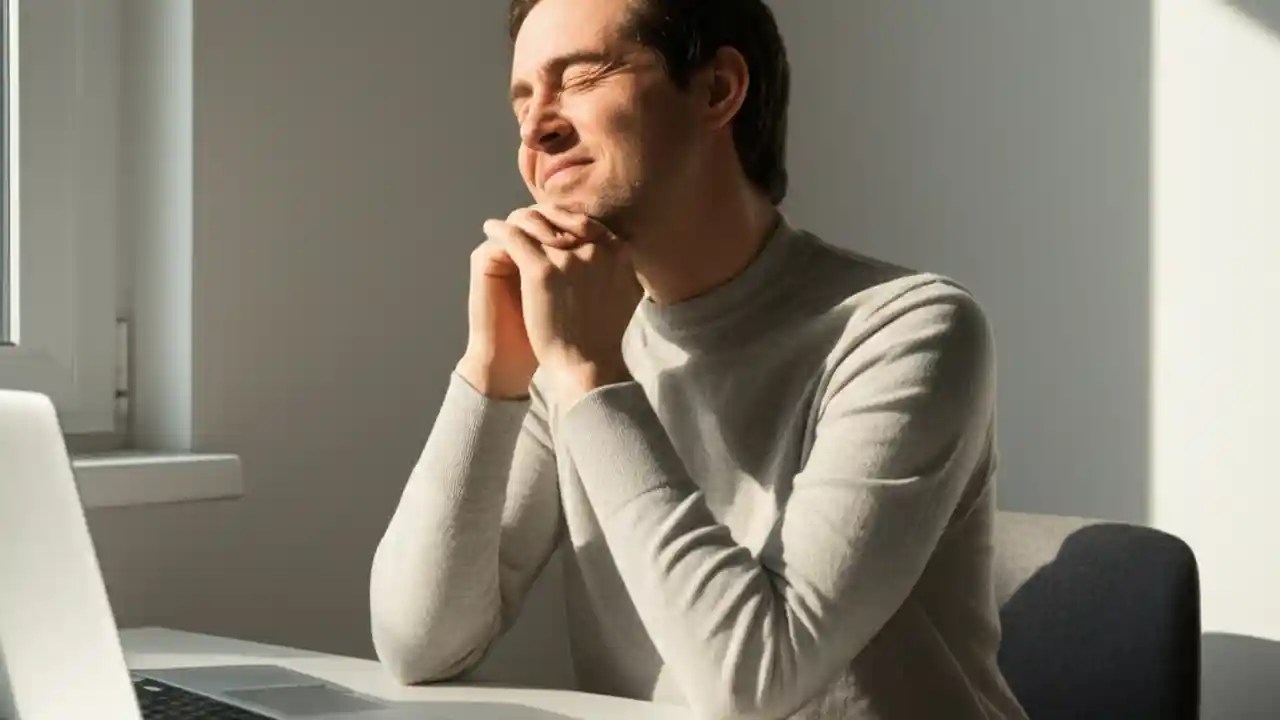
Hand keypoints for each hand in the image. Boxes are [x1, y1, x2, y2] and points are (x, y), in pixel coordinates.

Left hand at [481, 209, 641, 405]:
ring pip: (536, 224)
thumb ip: (621, 266)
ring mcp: (568, 258)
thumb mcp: (626, 291)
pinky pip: (515, 238)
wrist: (587, 366)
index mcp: (618, 251)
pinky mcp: (541, 271)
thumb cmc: (604, 336)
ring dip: (518, 221)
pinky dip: (500, 230)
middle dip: (542, 219)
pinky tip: (490, 229)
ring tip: (504, 225)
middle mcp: (596, 248)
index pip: (586, 223)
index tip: (550, 230)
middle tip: (525, 223)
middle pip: (561, 219)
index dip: (565, 223)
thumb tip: (619, 248)